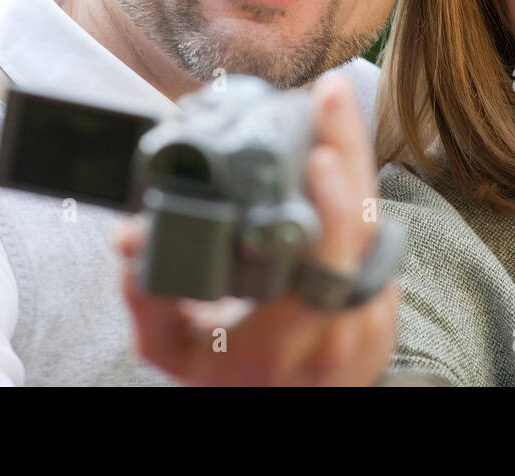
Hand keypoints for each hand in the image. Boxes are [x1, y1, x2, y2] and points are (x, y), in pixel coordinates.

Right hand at [114, 71, 397, 385]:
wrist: (283, 419)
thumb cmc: (225, 380)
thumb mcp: (171, 350)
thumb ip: (146, 298)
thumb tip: (129, 240)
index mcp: (281, 341)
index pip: (318, 268)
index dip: (327, 209)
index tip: (317, 156)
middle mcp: (335, 332)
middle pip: (360, 228)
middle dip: (350, 151)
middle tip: (329, 94)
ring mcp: (368, 322)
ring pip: (376, 226)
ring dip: (356, 163)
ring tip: (332, 107)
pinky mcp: (384, 310)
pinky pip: (379, 240)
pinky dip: (359, 192)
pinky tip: (339, 151)